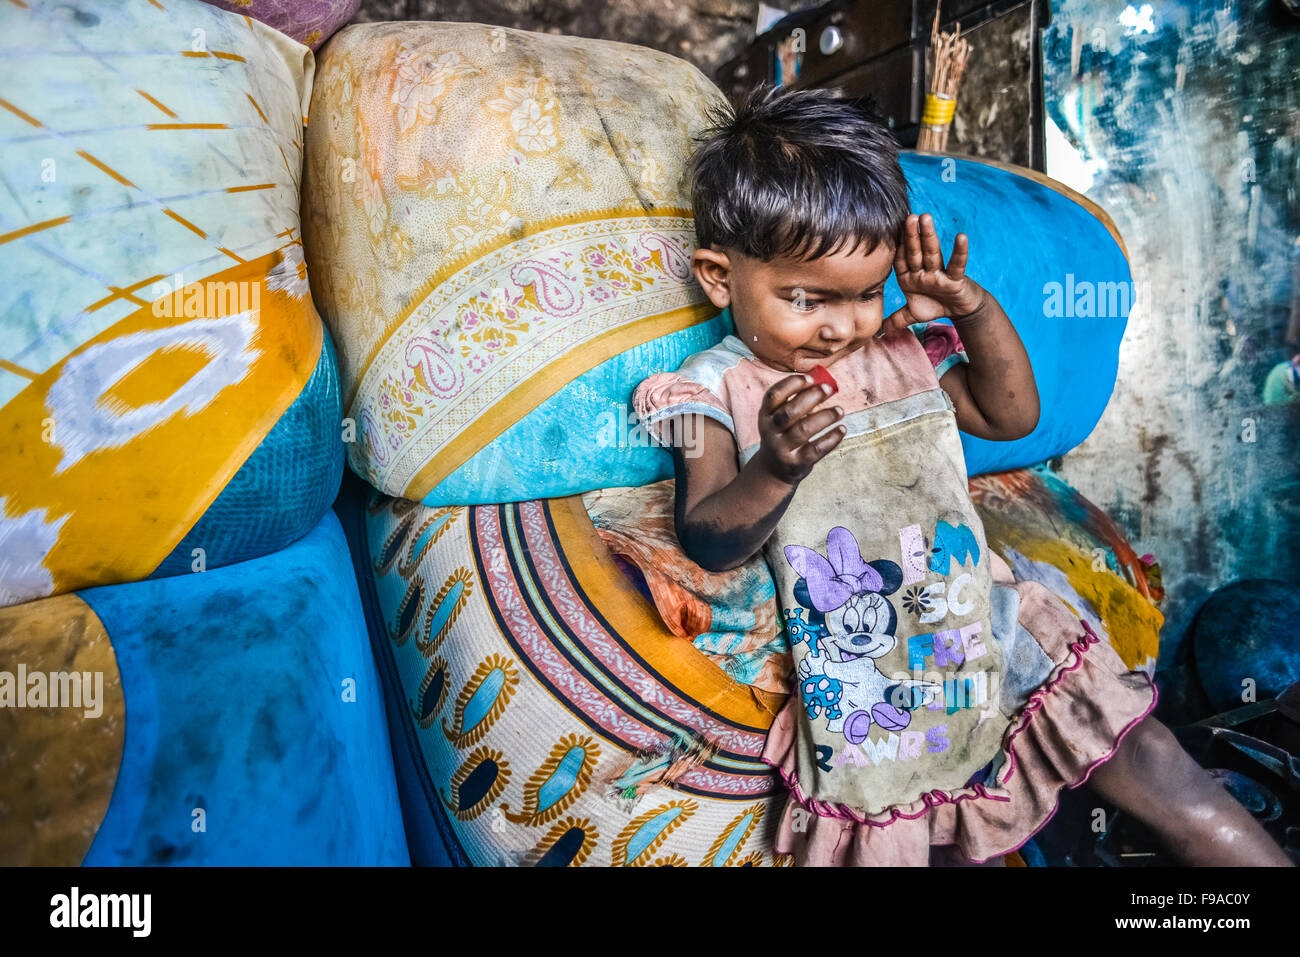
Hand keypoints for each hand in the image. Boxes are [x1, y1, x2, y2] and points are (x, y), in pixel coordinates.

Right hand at [752, 374, 844, 486]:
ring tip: (840, 411)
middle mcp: (770, 432)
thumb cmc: (782, 434)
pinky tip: (841, 429)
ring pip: (804, 430)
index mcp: (765, 415)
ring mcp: (782, 449)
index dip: (791, 384)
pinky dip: (831, 438)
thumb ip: (796, 400)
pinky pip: (816, 450)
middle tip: (829, 389)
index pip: (773, 395)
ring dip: (825, 417)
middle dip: (811, 397)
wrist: (773, 469)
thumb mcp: (779, 417)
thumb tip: (823, 381)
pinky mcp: (796, 463)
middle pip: (789, 412)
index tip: (810, 378)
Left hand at [885, 213, 986, 327]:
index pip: (900, 261)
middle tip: (905, 216)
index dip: (893, 249)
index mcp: (910, 277)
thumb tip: (878, 330)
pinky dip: (960, 252)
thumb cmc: (935, 305)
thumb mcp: (912, 314)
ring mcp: (939, 274)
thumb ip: (895, 319)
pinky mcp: (955, 279)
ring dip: (929, 236)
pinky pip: (957, 264)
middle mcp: (923, 272)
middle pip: (914, 252)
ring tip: (925, 217)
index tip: (884, 231)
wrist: (959, 310)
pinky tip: (961, 237)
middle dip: (910, 235)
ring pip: (932, 253)